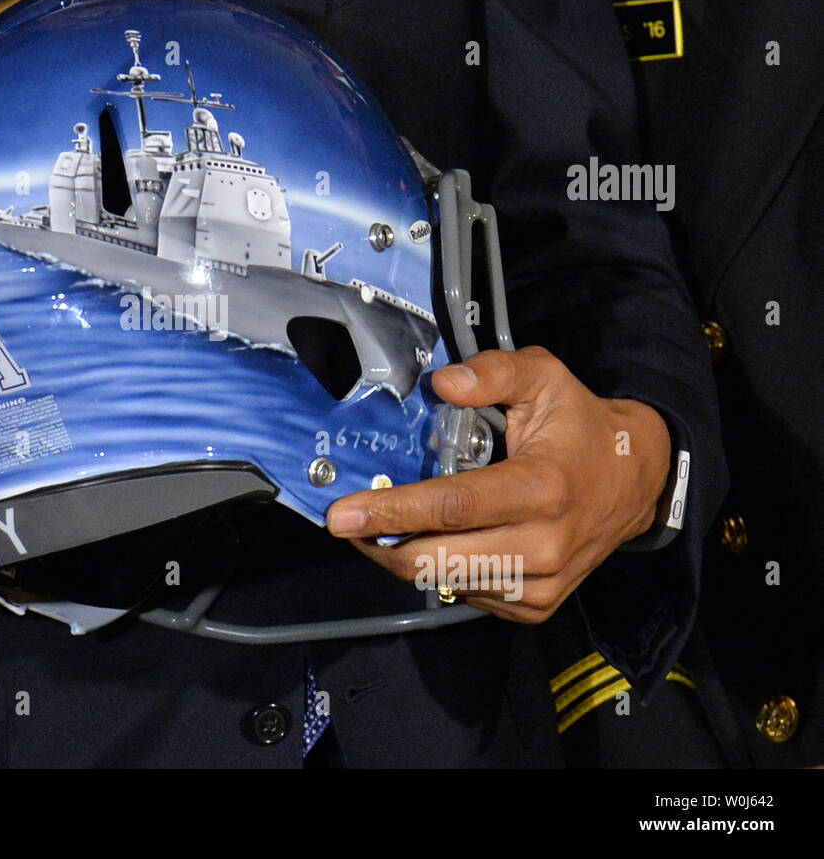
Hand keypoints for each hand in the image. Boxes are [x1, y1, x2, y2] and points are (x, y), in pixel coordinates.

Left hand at [325, 346, 671, 621]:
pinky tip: (433, 543)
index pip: (452, 507)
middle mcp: (544, 545)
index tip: (341, 515)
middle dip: (381, 544)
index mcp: (542, 488)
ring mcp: (543, 584)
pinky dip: (440, 572)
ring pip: (446, 583)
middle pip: (438, 558)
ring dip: (403, 559)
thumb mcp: (545, 379)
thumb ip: (494, 372)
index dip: (392, 511)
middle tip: (346, 522)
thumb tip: (442, 383)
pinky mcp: (537, 607)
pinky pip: (468, 595)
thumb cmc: (581, 427)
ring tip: (383, 529)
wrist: (637, 483)